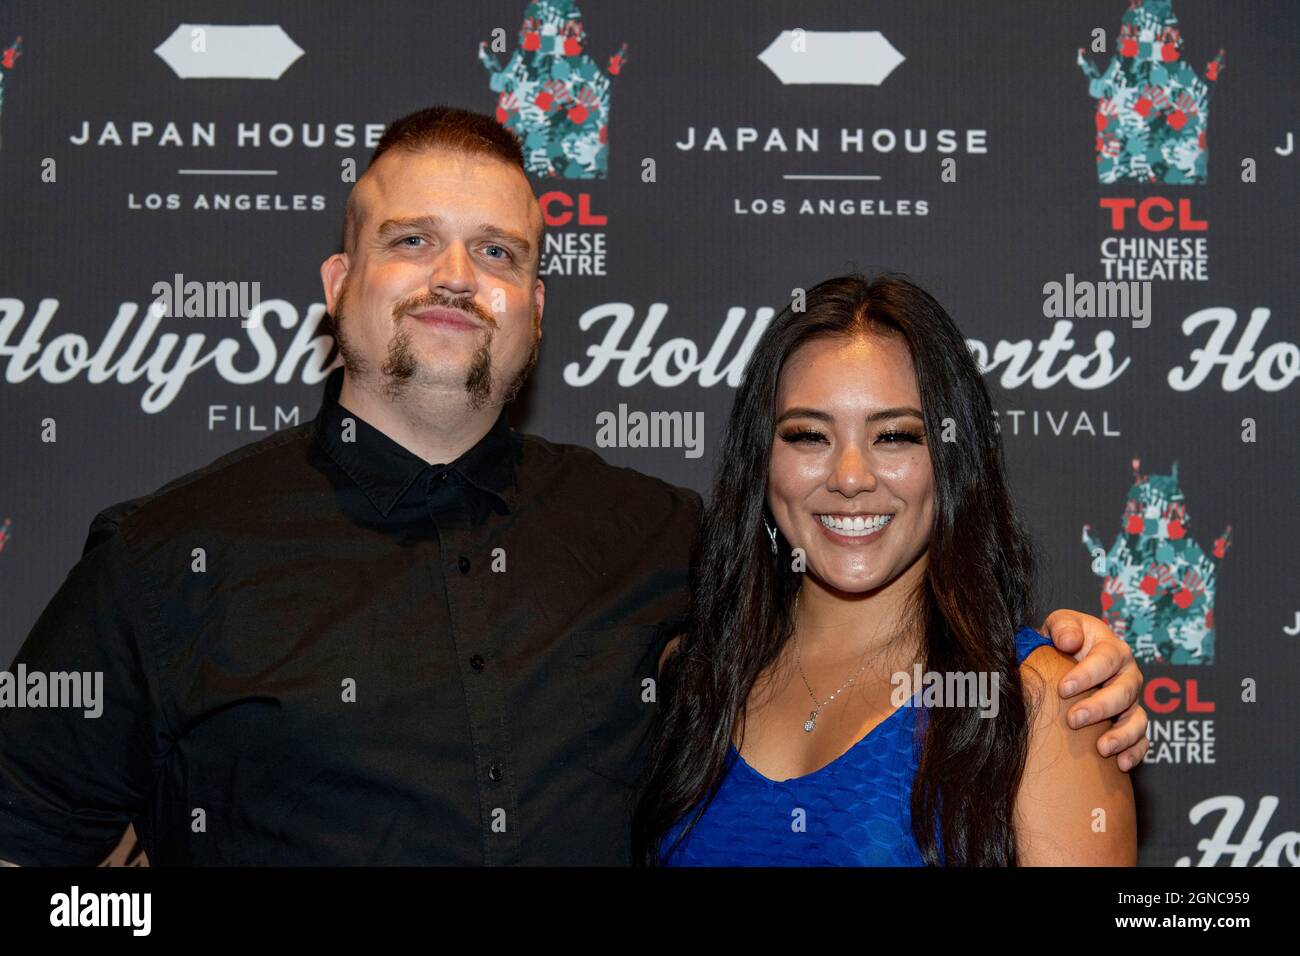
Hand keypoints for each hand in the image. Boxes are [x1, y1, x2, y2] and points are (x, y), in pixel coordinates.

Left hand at [1040, 609, 1148, 771]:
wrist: (1067, 658)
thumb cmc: (1063, 640)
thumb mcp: (1061, 624)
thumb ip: (1063, 627)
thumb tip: (1068, 641)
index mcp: (1112, 648)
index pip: (1106, 659)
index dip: (1087, 674)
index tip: (1063, 689)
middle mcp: (1128, 674)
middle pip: (1124, 691)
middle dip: (1100, 706)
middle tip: (1074, 719)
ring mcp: (1132, 701)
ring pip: (1137, 718)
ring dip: (1122, 735)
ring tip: (1102, 748)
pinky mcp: (1132, 723)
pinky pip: (1142, 740)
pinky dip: (1135, 752)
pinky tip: (1122, 764)